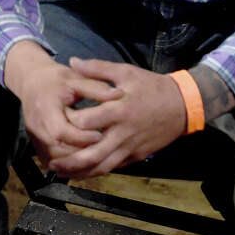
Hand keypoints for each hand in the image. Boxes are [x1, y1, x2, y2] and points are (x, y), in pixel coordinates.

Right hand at [3, 42, 120, 167]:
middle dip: (81, 152)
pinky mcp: (35, 143)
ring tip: (95, 155)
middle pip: (58, 149)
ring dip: (75, 160)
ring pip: (55, 159)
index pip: (61, 131)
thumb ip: (96, 88)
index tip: (99, 135)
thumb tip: (119, 94)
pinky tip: (83, 159)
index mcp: (45, 108)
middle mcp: (36, 125)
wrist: (32, 82)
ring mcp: (34, 136)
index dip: (81, 137)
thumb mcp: (76, 79)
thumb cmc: (56, 80)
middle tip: (101, 149)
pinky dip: (67, 163)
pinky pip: (51, 160)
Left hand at [49, 58, 186, 178]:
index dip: (70, 124)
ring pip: (103, 166)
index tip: (55, 123)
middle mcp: (123, 133)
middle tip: (51, 162)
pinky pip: (114, 167)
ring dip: (81, 172)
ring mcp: (130, 147)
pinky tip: (83, 172)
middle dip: (71, 161)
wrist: (183, 106)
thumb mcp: (126, 72)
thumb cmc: (152, 87)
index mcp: (119, 110)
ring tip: (62, 173)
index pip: (89, 122)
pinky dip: (97, 171)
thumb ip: (97, 69)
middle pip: (93, 154)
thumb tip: (72, 61)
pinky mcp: (136, 155)